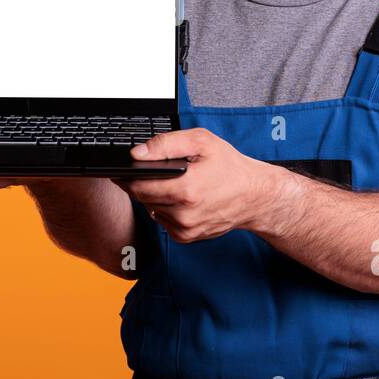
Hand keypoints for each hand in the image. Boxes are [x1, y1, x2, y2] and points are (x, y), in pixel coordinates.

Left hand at [111, 128, 283, 242]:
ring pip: (151, 208)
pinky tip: (179, 198)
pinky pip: (162, 220)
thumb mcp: (201, 142)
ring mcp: (184, 228)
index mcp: (185, 188)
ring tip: (173, 183)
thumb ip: (166, 144)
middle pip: (142, 198)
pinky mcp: (185, 237)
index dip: (128, 176)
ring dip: (154, 196)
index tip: (124, 169)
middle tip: (149, 171)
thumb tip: (138, 153)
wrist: (254, 196)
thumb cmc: (230, 167)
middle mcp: (183, 213)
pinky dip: (165, 208)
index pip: (138, 185)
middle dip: (141, 184)